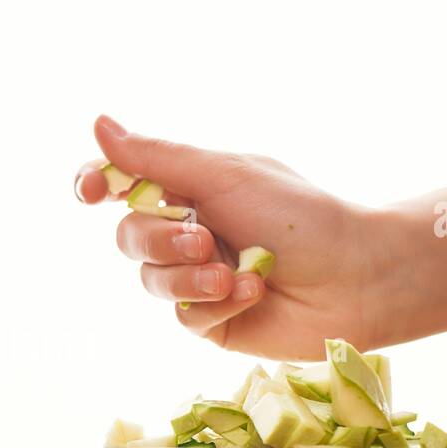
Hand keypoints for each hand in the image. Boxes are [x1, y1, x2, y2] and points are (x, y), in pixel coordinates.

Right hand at [76, 115, 386, 360]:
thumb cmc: (301, 217)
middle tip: (204, 240)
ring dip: (191, 277)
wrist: (356, 277)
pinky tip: (253, 293)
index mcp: (192, 188)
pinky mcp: (213, 321)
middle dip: (162, 240)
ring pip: (152, 281)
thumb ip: (158, 158)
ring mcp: (198, 279)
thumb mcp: (226, 176)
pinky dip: (217, 304)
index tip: (90, 191)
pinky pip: (185, 315)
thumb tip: (99, 126)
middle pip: (130, 237)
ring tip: (232, 275)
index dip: (97, 185)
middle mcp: (189, 232)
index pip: (123, 184)